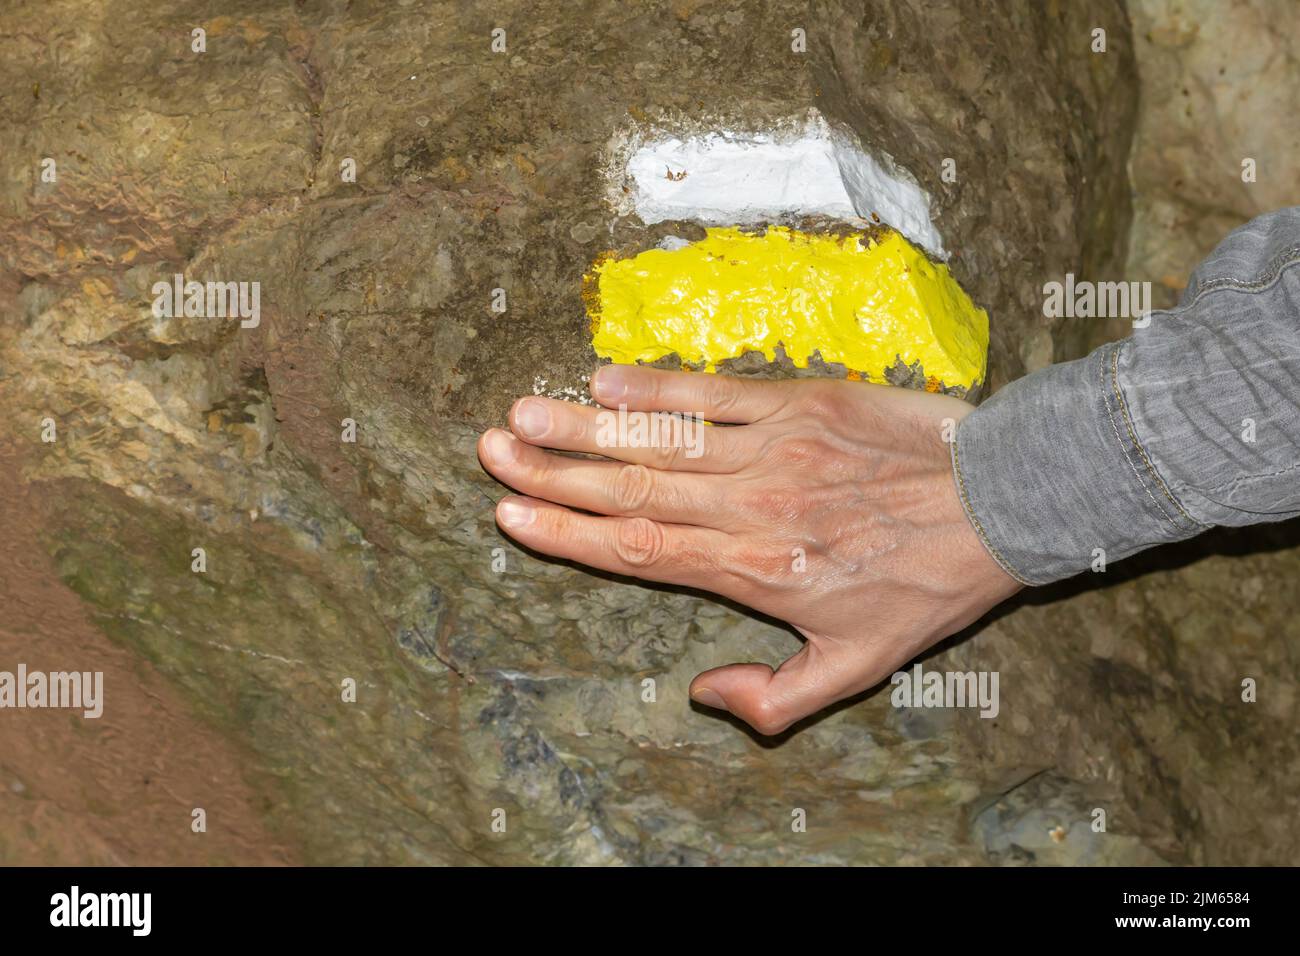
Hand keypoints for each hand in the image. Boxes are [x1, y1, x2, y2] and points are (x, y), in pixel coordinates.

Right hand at [477, 365, 1020, 734]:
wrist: (999, 505)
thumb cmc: (925, 589)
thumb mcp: (859, 669)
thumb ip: (775, 696)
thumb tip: (697, 693)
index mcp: (756, 571)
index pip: (640, 551)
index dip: (567, 534)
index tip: (510, 515)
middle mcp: (751, 505)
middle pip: (633, 487)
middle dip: (554, 472)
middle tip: (490, 451)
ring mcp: (774, 446)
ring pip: (663, 437)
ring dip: (586, 425)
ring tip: (524, 412)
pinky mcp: (801, 401)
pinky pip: (716, 391)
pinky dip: (657, 385)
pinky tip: (604, 378)